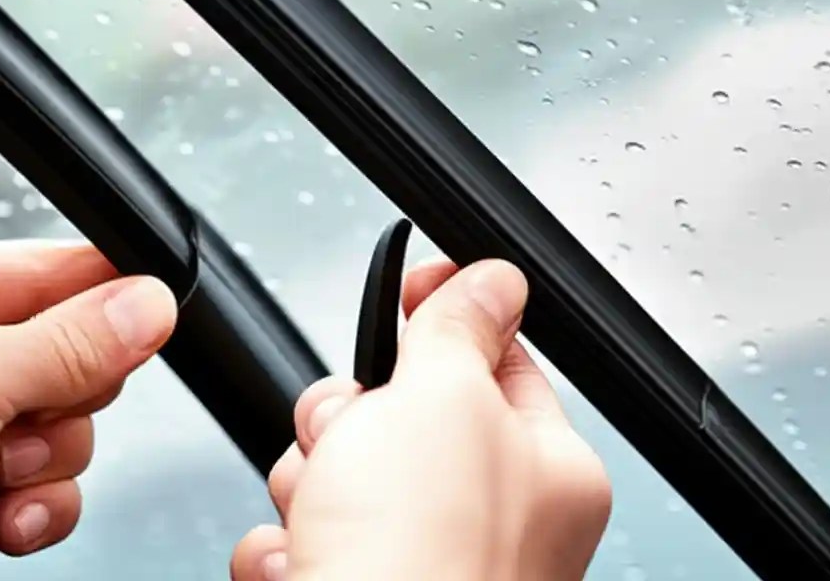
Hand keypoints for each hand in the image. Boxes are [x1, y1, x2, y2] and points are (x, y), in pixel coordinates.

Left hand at [0, 240, 176, 580]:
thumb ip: (67, 348)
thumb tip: (148, 305)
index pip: (45, 273)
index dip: (104, 298)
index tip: (154, 319)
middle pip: (64, 364)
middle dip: (59, 408)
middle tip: (22, 423)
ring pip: (54, 437)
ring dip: (42, 471)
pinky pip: (26, 494)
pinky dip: (26, 514)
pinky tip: (0, 524)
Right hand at [230, 259, 611, 580]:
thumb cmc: (424, 560)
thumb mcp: (445, 399)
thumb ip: (461, 325)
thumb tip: (495, 277)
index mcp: (543, 467)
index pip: (495, 358)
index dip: (444, 314)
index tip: (410, 285)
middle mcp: (489, 520)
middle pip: (398, 414)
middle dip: (351, 417)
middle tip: (355, 439)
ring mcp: (418, 561)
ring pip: (337, 473)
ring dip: (309, 482)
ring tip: (324, 515)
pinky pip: (301, 537)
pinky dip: (286, 547)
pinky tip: (302, 564)